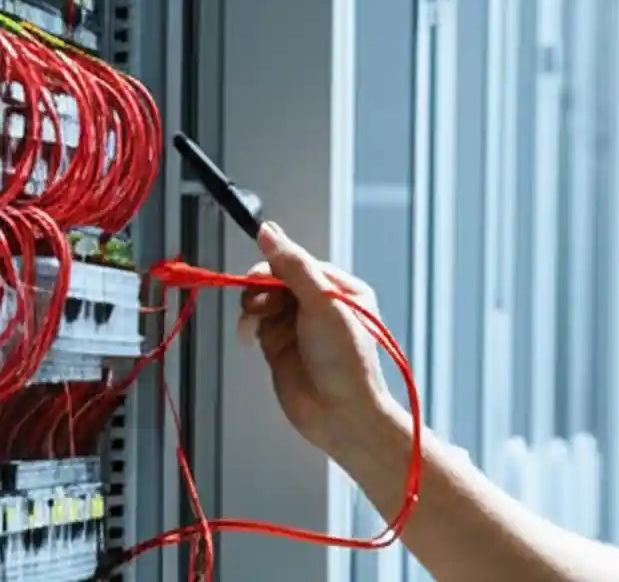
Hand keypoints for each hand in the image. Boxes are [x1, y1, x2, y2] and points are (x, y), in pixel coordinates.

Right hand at [238, 221, 393, 457]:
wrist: (341, 414)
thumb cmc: (345, 360)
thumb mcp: (321, 303)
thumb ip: (293, 266)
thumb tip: (268, 231)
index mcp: (340, 289)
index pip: (298, 262)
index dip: (276, 265)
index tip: (261, 274)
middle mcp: (320, 304)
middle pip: (276, 279)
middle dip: (262, 287)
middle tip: (258, 301)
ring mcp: (299, 325)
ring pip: (263, 299)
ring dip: (253, 306)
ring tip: (255, 320)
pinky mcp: (280, 346)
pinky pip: (256, 324)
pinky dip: (248, 326)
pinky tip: (247, 335)